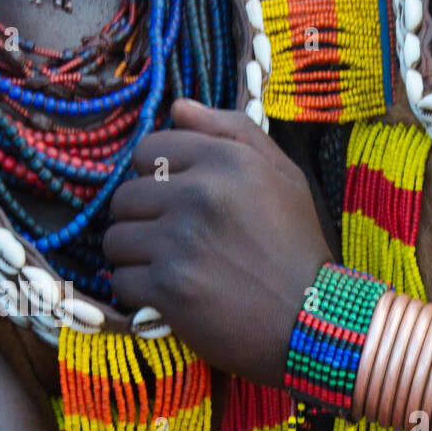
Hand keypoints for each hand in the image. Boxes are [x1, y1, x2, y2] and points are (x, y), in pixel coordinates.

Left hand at [104, 99, 332, 384]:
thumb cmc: (300, 249)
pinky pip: (122, 280)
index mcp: (227, 161)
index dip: (156, 177)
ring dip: (137, 257)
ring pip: (117, 239)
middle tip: (176, 243)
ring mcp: (180, 243)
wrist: (315, 322)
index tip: (178, 203)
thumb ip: (235, 132)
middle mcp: (199, 195)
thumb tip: (178, 108)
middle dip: (144, 220)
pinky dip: (140, 292)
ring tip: (172, 269)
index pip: (148, 150)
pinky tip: (170, 297)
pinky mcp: (168, 288)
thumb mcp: (285, 178)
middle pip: (125, 196)